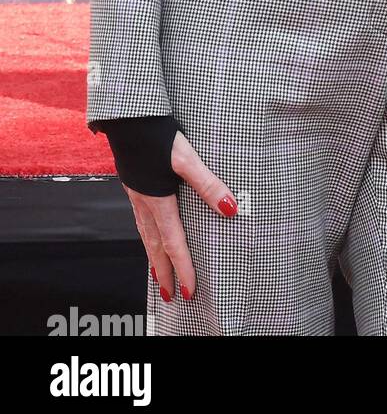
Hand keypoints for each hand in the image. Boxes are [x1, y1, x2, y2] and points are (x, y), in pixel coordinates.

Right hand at [125, 130, 239, 301]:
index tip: (188, 291)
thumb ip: (209, 184)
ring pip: (145, 235)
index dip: (182, 268)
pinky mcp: (135, 185)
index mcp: (158, 202)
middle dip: (164, 272)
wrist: (127, 117)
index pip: (173, 243)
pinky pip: (141, 221)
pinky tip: (151, 235)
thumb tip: (232, 209)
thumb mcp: (186, 157)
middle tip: (170, 296)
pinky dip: (148, 237)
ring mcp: (137, 196)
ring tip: (159, 274)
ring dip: (154, 257)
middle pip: (155, 247)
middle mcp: (144, 204)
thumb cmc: (156, 135)